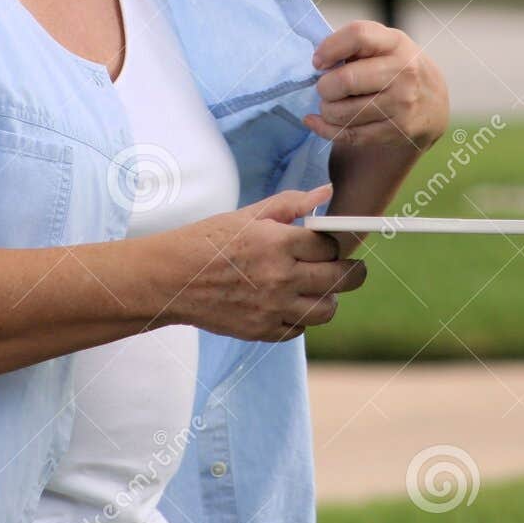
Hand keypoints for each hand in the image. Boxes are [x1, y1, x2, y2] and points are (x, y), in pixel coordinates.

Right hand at [161, 185, 366, 341]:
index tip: (326, 245)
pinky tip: (290, 303)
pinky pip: (300, 329)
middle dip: (351, 272)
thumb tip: (326, 192)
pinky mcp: (262, 330)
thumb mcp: (248, 215)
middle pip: (340, 279)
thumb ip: (291, 204)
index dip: (332, 244)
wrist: (171, 279)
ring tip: (320, 289)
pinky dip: (300, 317)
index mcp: (278, 243)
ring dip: (329, 298)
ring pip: (327, 309)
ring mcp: (273, 307)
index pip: (330, 246)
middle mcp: (280, 277)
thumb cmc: (208, 241)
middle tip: (352, 269)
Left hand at [303, 21, 448, 151]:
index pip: (358, 36)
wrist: (432, 102)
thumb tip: (318, 64)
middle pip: (346, 80)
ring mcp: (403, 104)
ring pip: (343, 112)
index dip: (329, 48)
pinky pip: (350, 135)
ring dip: (326, 110)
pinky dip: (326, 129)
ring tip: (329, 104)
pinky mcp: (398, 131)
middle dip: (324, 87)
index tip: (317, 61)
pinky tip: (317, 122)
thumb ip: (354, 44)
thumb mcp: (384, 45)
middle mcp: (404, 72)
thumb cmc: (394, 66)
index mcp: (396, 43)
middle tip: (324, 88)